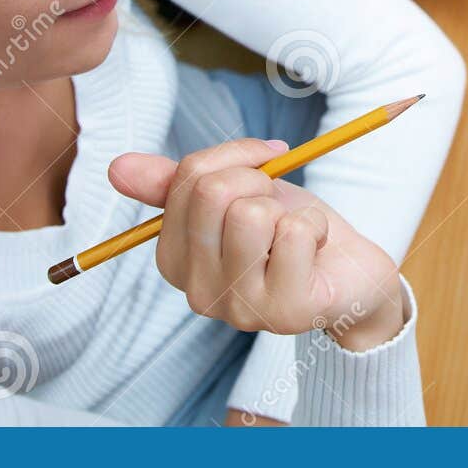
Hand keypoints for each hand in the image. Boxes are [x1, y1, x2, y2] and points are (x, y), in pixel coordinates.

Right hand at [108, 140, 406, 350]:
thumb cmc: (289, 231)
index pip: (187, 179)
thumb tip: (116, 167)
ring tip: (296, 234)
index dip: (235, 156)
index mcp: (176, 261)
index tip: (263, 165)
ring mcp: (240, 308)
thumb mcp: (238, 195)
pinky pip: (295, 232)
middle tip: (279, 207)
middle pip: (214, 192)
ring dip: (288, 209)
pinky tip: (317, 250)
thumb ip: (180, 183)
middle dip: (260, 180)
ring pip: (252, 213)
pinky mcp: (286, 311)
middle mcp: (199, 293)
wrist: (351, 273)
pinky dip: (316, 225)